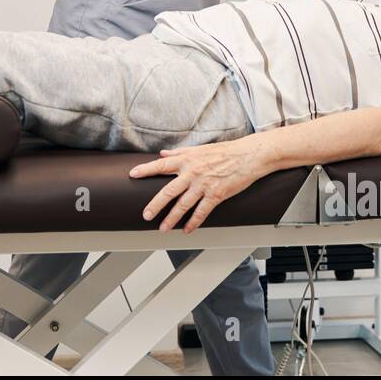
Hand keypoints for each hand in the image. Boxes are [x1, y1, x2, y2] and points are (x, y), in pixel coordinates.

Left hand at [128, 136, 266, 233]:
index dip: (146, 169)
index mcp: (186, 160)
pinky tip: (186, 230)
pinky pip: (202, 212)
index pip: (161, 165)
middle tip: (146, 215)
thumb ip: (179, 153)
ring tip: (163, 228)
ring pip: (184, 205)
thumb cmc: (224, 152)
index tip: (133, 175)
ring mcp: (204, 185)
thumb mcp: (199, 149)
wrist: (247, 156)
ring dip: (172, 218)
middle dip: (155, 204)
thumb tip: (163, 154)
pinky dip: (193, 222)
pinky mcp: (216, 195)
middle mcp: (192, 173)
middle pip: (169, 191)